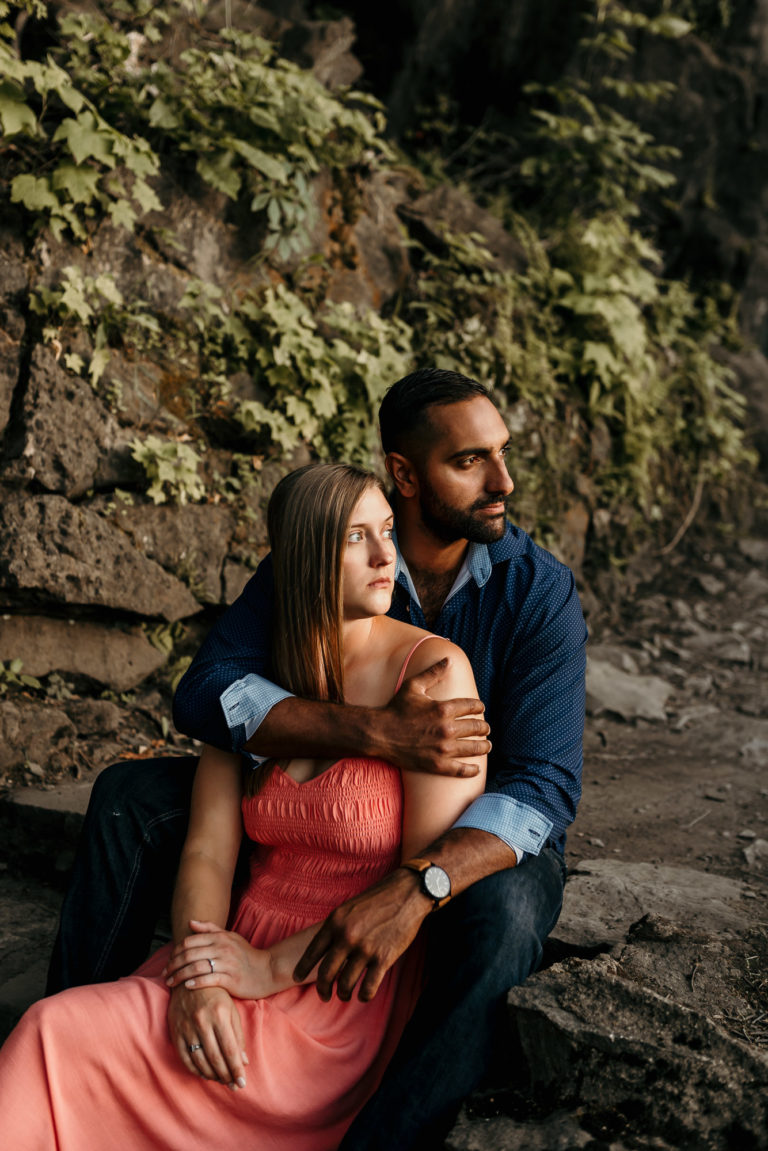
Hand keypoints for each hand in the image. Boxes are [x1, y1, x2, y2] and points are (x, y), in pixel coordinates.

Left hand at [163, 921, 274, 999]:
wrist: (266, 970)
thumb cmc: (246, 955)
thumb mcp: (230, 937)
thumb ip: (211, 929)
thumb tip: (191, 922)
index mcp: (220, 938)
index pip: (190, 941)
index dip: (176, 951)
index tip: (169, 961)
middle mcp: (222, 948)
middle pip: (190, 954)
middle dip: (174, 965)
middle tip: (165, 974)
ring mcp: (227, 964)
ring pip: (196, 967)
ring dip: (180, 975)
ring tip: (171, 983)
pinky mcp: (231, 979)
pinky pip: (209, 979)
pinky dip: (196, 982)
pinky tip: (187, 986)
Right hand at [167, 983, 247, 1089]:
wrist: (189, 978)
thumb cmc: (216, 994)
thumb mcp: (231, 1009)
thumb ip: (238, 1035)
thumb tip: (243, 1061)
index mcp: (220, 1015)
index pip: (230, 1049)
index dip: (236, 1069)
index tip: (242, 1083)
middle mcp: (202, 1022)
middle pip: (216, 1058)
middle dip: (227, 1076)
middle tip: (234, 1086)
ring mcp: (187, 1028)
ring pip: (200, 1061)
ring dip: (213, 1075)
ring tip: (222, 1081)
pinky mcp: (176, 1032)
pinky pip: (185, 1058)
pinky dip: (195, 1070)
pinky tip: (205, 1074)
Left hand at [293, 868, 427, 1002]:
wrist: (407, 894)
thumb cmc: (377, 899)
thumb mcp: (349, 908)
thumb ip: (336, 927)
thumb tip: (324, 949)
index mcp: (335, 922)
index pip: (312, 951)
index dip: (303, 968)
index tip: (296, 978)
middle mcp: (347, 936)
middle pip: (326, 973)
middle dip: (322, 989)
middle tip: (324, 995)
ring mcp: (365, 949)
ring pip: (346, 984)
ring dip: (343, 994)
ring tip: (345, 995)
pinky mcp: (384, 958)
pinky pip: (368, 987)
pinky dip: (364, 995)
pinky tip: (363, 994)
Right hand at [377, 658, 490, 775]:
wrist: (380, 733)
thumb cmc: (396, 708)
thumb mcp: (413, 686)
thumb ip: (433, 672)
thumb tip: (448, 659)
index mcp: (443, 708)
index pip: (472, 707)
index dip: (479, 707)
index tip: (480, 709)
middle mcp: (447, 729)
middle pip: (476, 728)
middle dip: (484, 728)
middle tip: (486, 729)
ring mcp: (443, 748)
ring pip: (473, 748)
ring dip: (483, 746)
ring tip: (486, 746)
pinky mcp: (436, 764)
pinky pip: (460, 770)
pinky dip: (471, 770)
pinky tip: (476, 769)